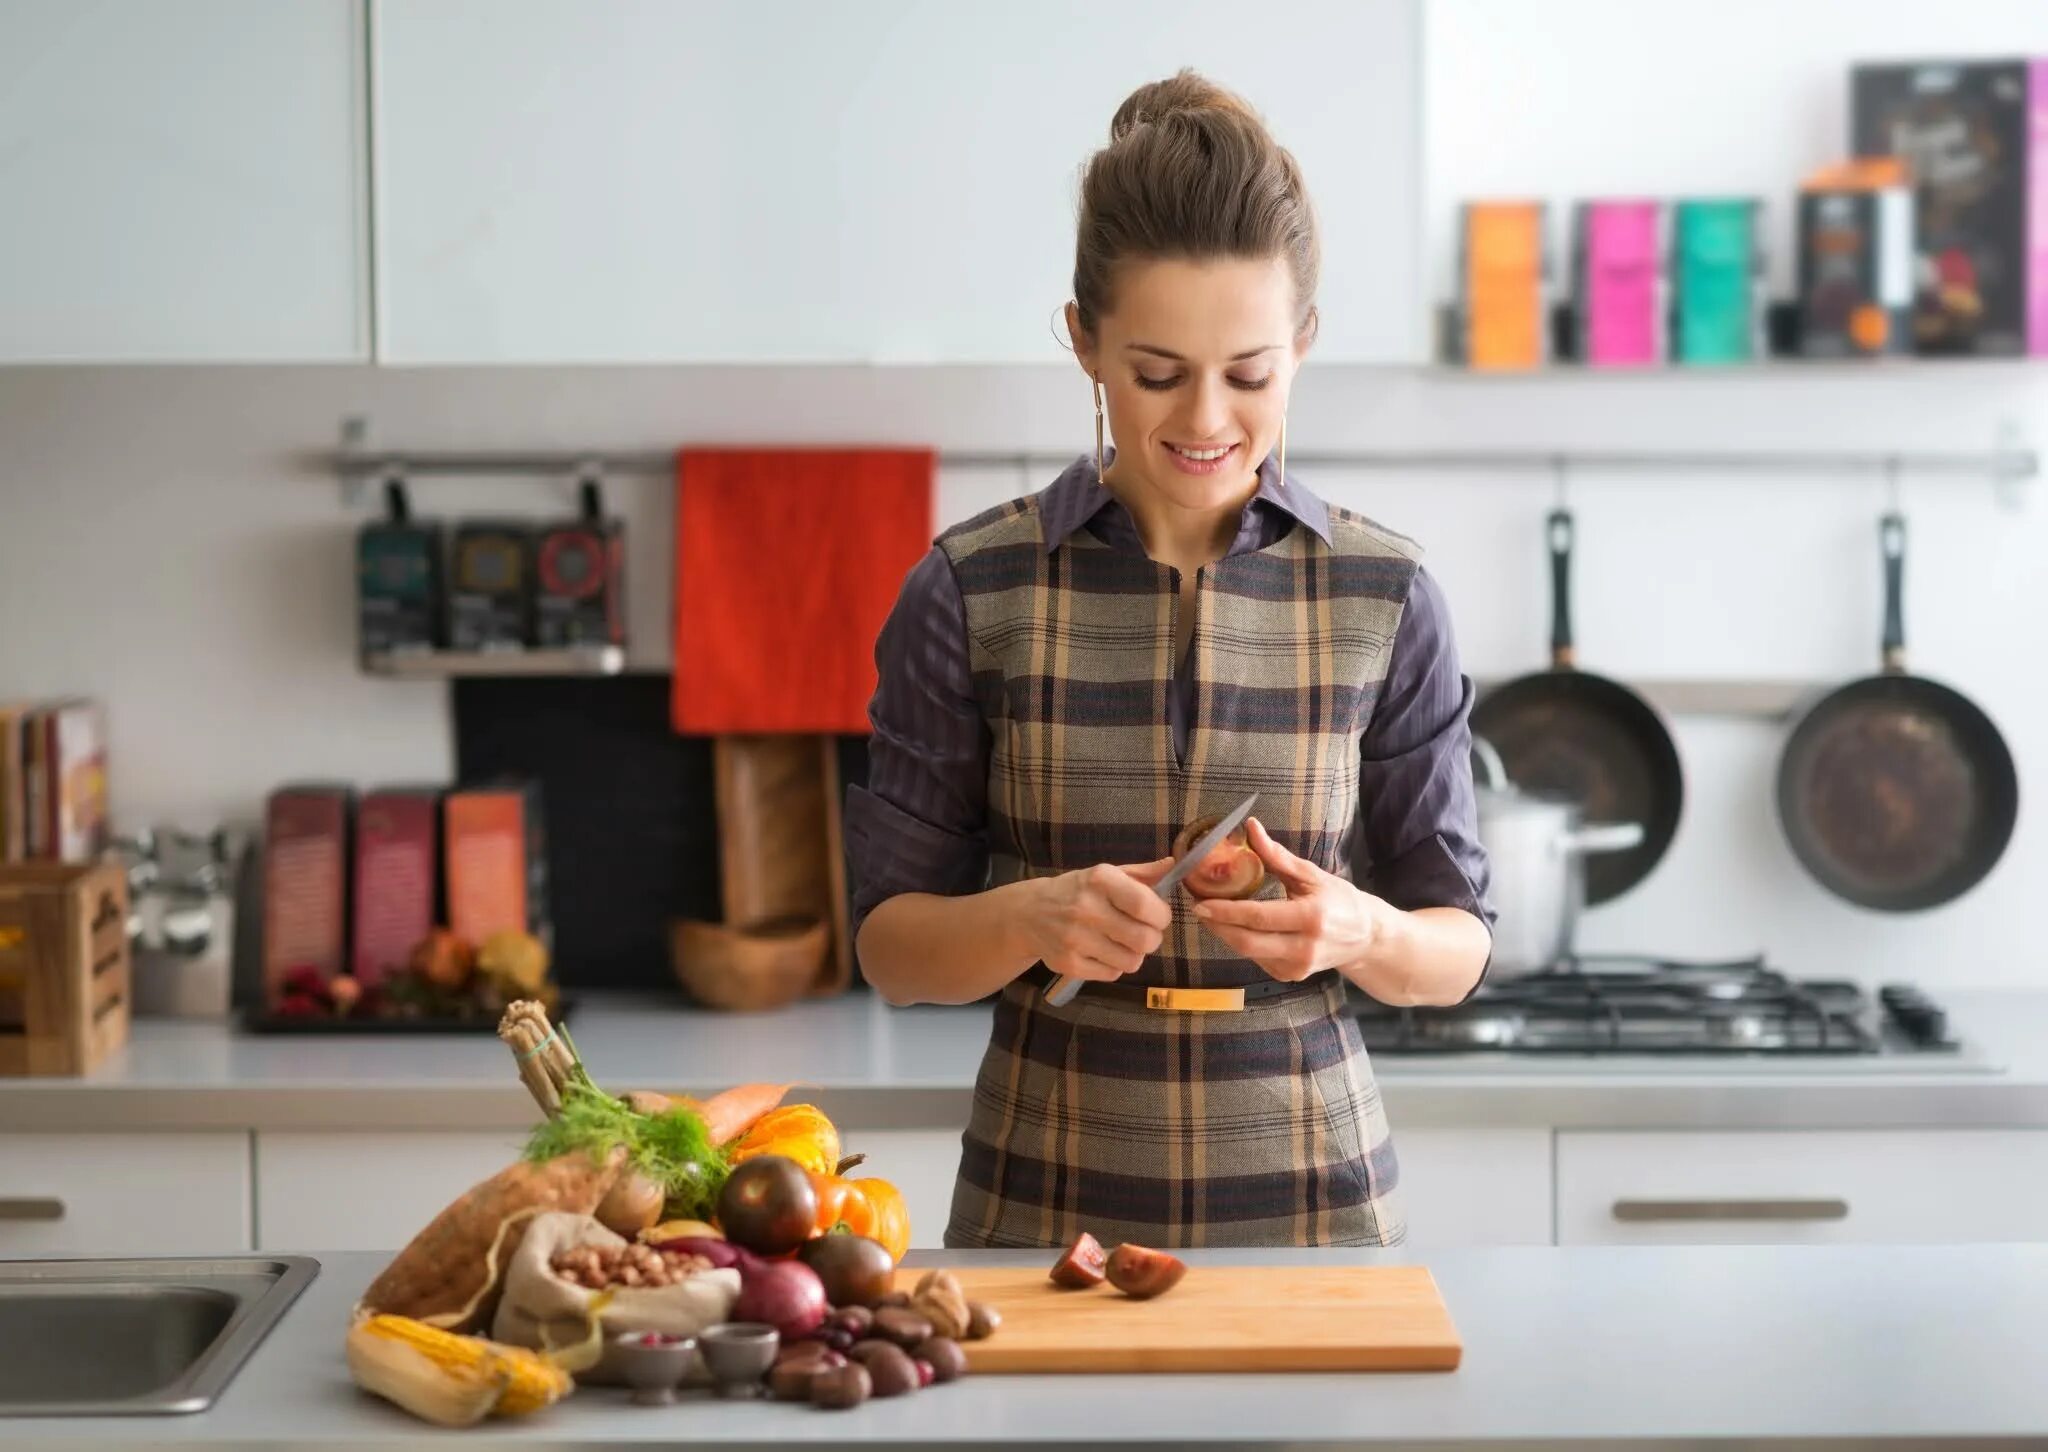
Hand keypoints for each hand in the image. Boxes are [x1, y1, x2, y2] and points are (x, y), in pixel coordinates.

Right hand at [1022, 858, 1174, 983]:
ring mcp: (1075, 939)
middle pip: (1144, 939)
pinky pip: (1112, 974)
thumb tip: (1173, 866)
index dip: (1161, 915)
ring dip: (1133, 954)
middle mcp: (1085, 908)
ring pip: (1131, 961)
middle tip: (1142, 933)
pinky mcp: (1068, 964)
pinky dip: (1114, 966)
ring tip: (1122, 943)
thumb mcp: (1106, 875)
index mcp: (1099, 880)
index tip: (1159, 916)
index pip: (1143, 904)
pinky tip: (1102, 952)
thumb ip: (1141, 874)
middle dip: (1151, 938)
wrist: (1028, 914)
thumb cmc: (1076, 892)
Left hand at [1192, 818, 1382, 982]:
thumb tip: (1250, 827)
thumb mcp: (1311, 874)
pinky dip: (1242, 942)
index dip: (1227, 911)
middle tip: (1198, 908)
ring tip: (1211, 913)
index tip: (1201, 902)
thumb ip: (1277, 855)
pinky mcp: (1291, 976)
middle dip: (1217, 926)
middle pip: (1247, 942)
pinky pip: (1257, 960)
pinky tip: (1234, 927)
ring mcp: (1297, 967)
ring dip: (1225, 933)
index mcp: (1311, 917)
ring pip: (1249, 953)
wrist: (1366, 938)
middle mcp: (1304, 947)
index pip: (1259, 917)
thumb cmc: (1340, 901)